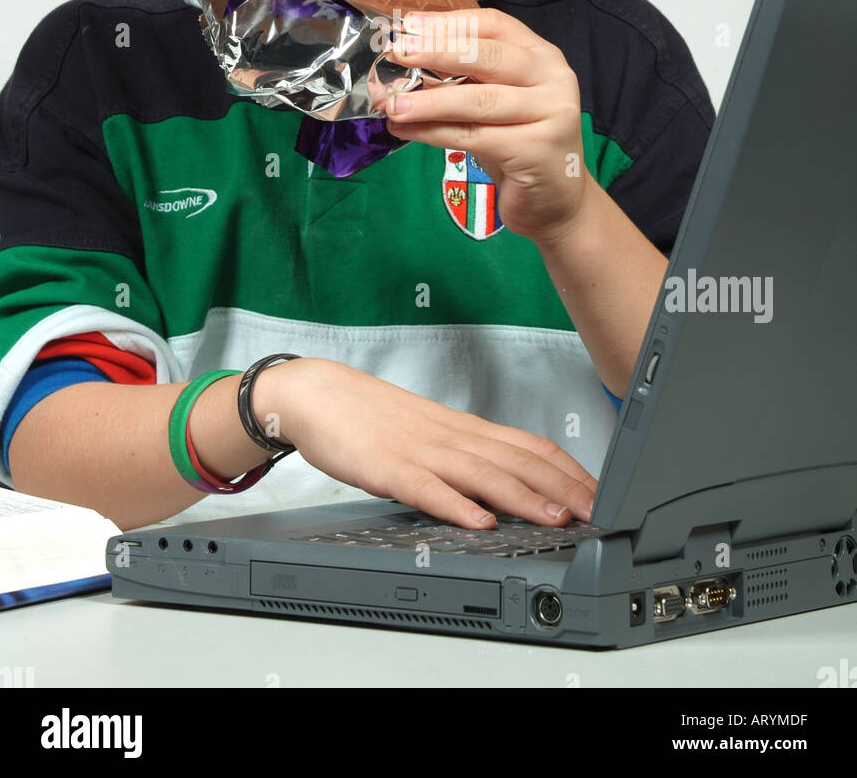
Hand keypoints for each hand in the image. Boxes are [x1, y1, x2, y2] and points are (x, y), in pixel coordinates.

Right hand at [259, 358, 597, 529]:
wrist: (317, 393)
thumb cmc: (372, 417)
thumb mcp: (431, 432)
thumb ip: (467, 456)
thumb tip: (506, 484)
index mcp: (464, 429)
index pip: (529, 446)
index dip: (569, 470)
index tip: (600, 492)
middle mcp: (451, 437)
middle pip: (518, 460)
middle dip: (563, 487)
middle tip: (598, 511)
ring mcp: (421, 451)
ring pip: (482, 474)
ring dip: (523, 498)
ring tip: (556, 519)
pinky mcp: (388, 467)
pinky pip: (427, 488)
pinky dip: (456, 506)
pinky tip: (479, 523)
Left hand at [372, 8, 589, 244]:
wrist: (557, 202)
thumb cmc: (519, 145)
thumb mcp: (494, 104)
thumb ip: (463, 81)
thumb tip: (403, 68)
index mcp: (542, 56)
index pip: (494, 25)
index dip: (450, 23)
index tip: (409, 26)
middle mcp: (553, 78)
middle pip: (488, 56)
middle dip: (437, 53)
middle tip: (396, 54)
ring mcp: (551, 113)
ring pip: (478, 100)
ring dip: (428, 101)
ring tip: (391, 105)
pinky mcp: (537, 149)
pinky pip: (474, 136)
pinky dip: (434, 133)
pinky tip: (406, 131)